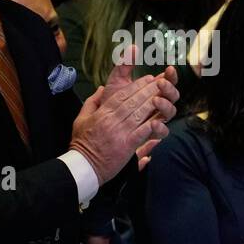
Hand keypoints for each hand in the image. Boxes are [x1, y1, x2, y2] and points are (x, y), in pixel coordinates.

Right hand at [69, 49, 178, 182]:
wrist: (83, 165)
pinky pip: (142, 133)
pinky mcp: (127, 145)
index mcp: (102, 113)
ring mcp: (120, 132)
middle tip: (160, 83)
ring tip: (163, 96)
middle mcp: (112, 120)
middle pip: (133, 101)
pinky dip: (152, 126)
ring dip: (152, 104)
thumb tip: (101, 89)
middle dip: (148, 90)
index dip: (135, 85)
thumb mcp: (81, 119)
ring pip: (139, 114)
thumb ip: (92, 102)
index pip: (121, 95)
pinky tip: (160, 120)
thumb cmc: (82, 143)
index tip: (147, 79)